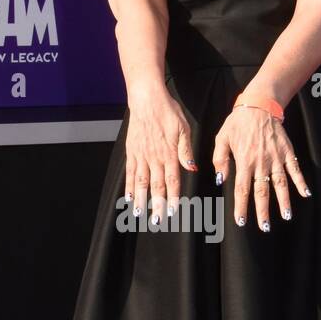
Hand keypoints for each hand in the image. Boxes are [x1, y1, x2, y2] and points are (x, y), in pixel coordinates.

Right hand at [125, 85, 196, 223]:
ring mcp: (141, 155)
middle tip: (157, 222)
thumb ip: (186, 151)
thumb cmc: (168, 111)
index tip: (173, 212)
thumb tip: (192, 169)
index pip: (172, 180)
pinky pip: (130, 172)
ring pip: (141, 182)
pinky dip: (129, 186)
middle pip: (156, 186)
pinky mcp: (132, 151)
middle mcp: (155, 157)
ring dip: (141, 199)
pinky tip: (129, 197)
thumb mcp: (183, 128)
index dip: (173, 198)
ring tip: (140, 214)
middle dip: (157, 205)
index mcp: (169, 153)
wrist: (147, 98)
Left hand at [212, 105, 310, 230]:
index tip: (241, 220)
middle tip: (264, 227)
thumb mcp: (222, 138)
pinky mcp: (287, 151)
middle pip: (262, 191)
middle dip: (263, 210)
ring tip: (287, 216)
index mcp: (244, 160)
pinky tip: (306, 194)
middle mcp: (261, 162)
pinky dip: (301, 181)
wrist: (259, 104)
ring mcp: (275, 157)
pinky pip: (295, 169)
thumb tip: (220, 179)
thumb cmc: (238, 123)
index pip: (242, 188)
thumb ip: (219, 159)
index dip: (241, 206)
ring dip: (284, 201)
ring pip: (280, 183)